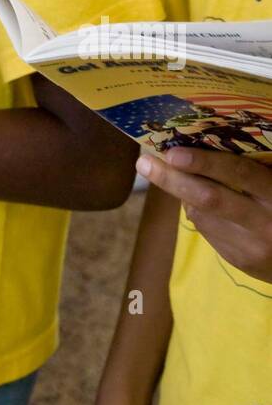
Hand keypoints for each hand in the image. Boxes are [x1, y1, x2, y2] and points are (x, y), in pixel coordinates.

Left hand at [137, 148, 271, 282]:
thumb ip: (255, 169)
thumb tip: (205, 143)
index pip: (239, 173)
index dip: (205, 161)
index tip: (172, 152)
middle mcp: (265, 222)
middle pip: (209, 198)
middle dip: (172, 179)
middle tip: (144, 162)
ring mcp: (250, 246)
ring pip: (202, 214)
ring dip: (182, 192)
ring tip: (171, 173)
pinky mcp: (239, 261)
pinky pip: (207, 230)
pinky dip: (198, 211)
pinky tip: (200, 201)